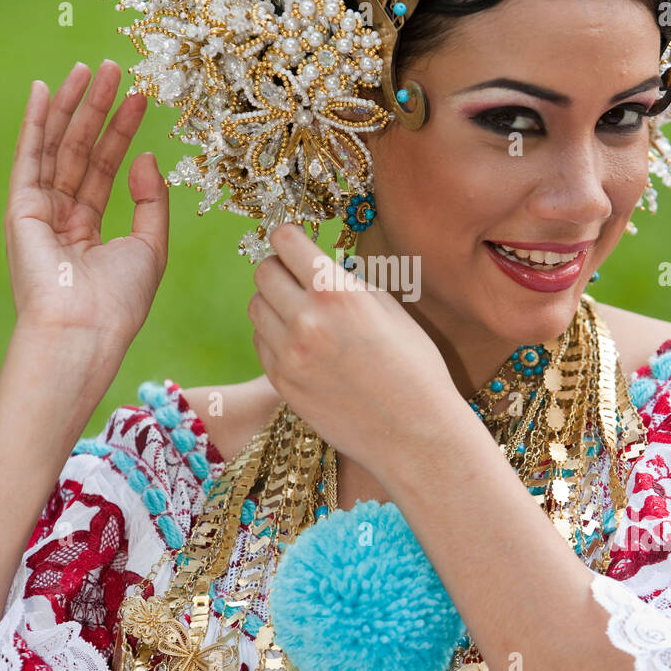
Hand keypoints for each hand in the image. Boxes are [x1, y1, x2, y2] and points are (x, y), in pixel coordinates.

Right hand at [4, 61, 168, 352]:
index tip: (143, 99)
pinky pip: (29, 157)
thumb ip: (151, 201)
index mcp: (88, 233)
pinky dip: (35, 122)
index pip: (105, 170)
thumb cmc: (119, 302)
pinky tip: (45, 90)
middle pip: (80, 151)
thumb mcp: (151, 247)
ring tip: (92, 69)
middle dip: (99, 110)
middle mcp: (60, 219)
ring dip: (73, 106)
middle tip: (117, 69)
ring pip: (57, 147)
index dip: (124, 133)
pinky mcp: (19, 209)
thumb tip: (146, 156)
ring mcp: (38, 213)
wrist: (84, 331)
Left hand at [247, 221, 457, 472]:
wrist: (415, 434)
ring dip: (273, 302)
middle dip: (279, 268)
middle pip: (263, 272)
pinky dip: (274, 336)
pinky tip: (301, 343)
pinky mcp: (283, 384)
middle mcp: (306, 321)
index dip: (290, 236)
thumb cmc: (415, 367)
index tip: (296, 242)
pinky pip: (261, 343)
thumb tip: (315, 264)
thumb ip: (347, 282)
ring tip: (300, 312)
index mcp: (337, 293)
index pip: (286, 242)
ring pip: (256, 307)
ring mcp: (289, 356)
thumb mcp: (389, 309)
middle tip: (297, 277)